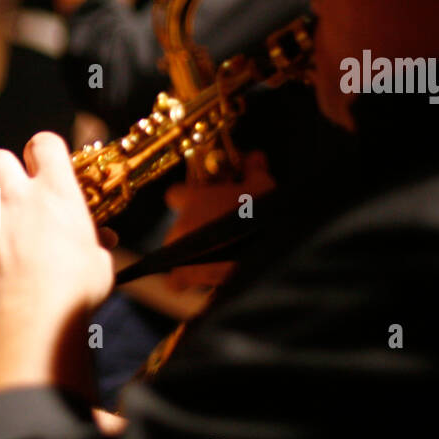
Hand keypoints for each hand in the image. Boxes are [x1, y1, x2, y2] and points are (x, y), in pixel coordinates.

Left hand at [0, 133, 114, 402]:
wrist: (32, 320)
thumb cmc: (72, 295)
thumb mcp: (97, 264)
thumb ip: (94, 245)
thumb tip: (103, 241)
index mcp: (57, 192)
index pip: (45, 144)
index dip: (40, 152)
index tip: (40, 167)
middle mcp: (16, 194)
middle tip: (6, 197)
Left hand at [161, 150, 274, 290]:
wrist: (264, 247)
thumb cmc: (261, 211)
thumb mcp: (262, 185)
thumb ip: (254, 171)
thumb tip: (256, 158)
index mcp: (191, 199)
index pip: (175, 194)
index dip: (190, 196)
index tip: (207, 199)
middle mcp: (179, 225)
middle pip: (178, 224)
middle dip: (195, 226)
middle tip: (220, 228)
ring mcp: (180, 253)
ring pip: (174, 250)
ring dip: (191, 251)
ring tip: (218, 254)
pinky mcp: (187, 275)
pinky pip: (176, 281)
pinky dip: (185, 280)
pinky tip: (204, 278)